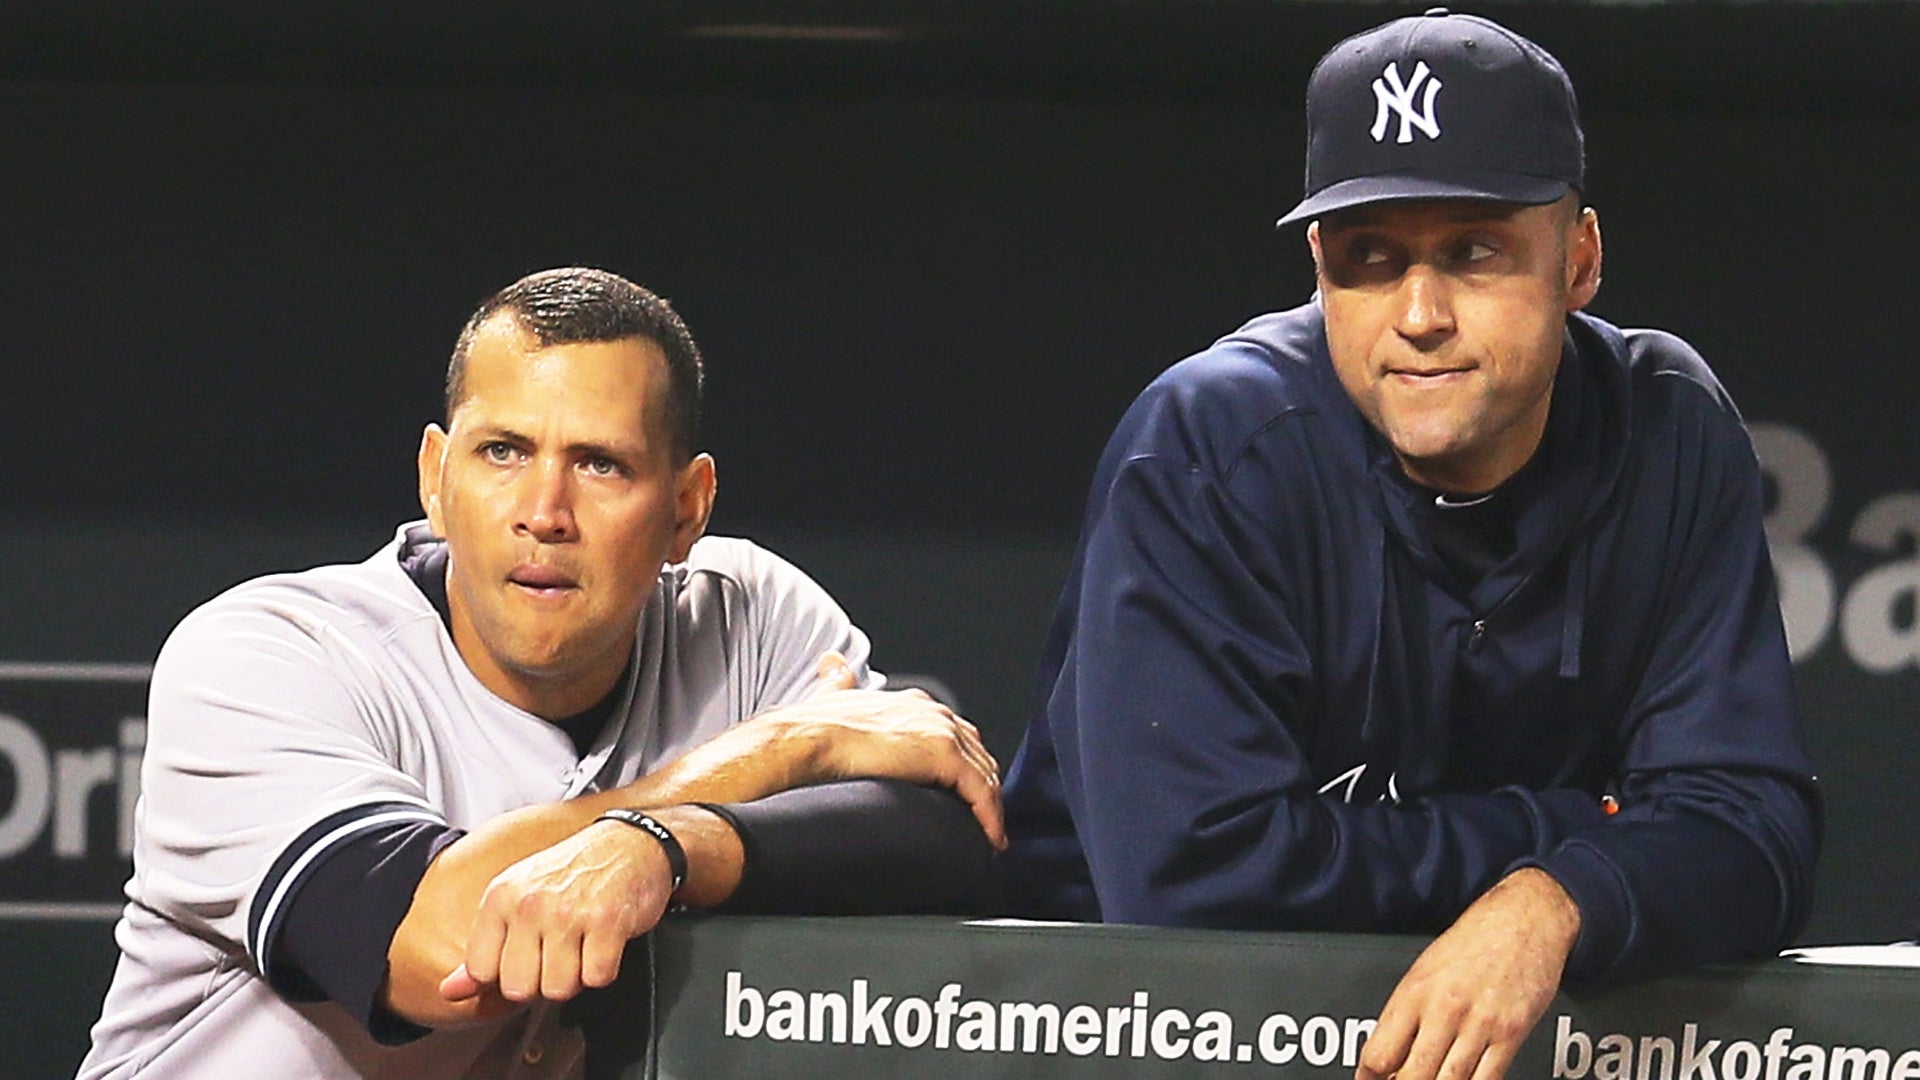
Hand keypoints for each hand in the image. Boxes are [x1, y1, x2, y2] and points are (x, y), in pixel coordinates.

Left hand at [438, 817, 674, 1005]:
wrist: (629, 840)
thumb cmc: (573, 871)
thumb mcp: (517, 899)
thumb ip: (484, 948)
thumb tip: (450, 991)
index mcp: (501, 898)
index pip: (481, 971)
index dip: (507, 973)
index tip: (525, 956)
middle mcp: (530, 904)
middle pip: (519, 988)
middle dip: (542, 980)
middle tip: (558, 953)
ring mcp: (569, 913)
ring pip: (559, 989)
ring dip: (576, 976)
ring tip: (582, 946)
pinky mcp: (607, 922)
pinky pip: (597, 978)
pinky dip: (604, 969)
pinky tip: (603, 943)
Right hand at [763, 652, 1005, 848]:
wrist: (808, 739)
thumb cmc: (813, 727)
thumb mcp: (833, 695)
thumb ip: (839, 681)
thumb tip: (832, 663)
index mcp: (914, 703)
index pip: (957, 735)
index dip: (966, 764)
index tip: (966, 790)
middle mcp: (935, 712)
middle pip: (978, 754)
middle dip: (983, 787)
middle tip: (983, 819)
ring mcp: (943, 732)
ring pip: (984, 774)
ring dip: (990, 807)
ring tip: (989, 835)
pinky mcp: (945, 756)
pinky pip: (980, 792)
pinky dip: (989, 817)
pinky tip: (989, 839)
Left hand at [1356, 868, 1579, 1079]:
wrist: (1524, 917)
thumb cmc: (1474, 940)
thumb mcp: (1425, 969)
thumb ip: (1407, 1013)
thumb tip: (1390, 1056)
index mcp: (1413, 993)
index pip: (1378, 1054)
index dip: (1369, 1078)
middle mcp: (1443, 1010)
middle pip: (1411, 1078)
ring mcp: (1478, 1024)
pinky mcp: (1511, 1034)